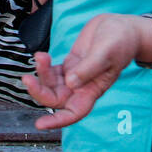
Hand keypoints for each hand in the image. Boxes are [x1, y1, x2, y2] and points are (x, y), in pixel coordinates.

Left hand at [21, 13, 145, 128]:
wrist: (123, 28)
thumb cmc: (121, 42)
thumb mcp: (106, 53)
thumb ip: (88, 68)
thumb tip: (71, 83)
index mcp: (93, 90)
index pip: (74, 112)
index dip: (58, 121)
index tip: (40, 124)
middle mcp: (82, 86)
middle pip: (56, 99)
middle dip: (40, 91)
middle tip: (28, 79)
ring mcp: (75, 74)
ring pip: (51, 84)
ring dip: (41, 74)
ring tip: (40, 57)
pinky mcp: (70, 63)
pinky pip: (52, 71)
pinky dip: (44, 65)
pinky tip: (42, 56)